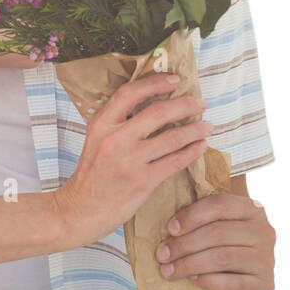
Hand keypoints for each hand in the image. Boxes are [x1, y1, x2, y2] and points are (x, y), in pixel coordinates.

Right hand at [54, 73, 210, 247]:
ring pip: (172, 137)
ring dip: (195, 129)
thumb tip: (152, 105)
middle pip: (158, 112)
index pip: (130, 93)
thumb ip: (119, 122)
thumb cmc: (93, 173)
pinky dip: (192, 152)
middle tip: (200, 102)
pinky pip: (175, 161)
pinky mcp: (143, 181)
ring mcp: (130, 161)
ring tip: (207, 126)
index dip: (155, 83)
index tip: (175, 79)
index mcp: (101, 124)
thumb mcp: (97, 139)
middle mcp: (116, 139)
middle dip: (184, 104)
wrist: (82, 209)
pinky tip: (200, 147)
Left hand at [155, 194, 275, 289]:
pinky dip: (209, 282)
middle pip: (218, 232)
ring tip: (169, 271)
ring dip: (190, 264)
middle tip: (162, 255)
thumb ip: (201, 217)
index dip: (191, 216)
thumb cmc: (224, 249)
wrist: (248, 285)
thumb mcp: (217, 227)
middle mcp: (264, 232)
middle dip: (184, 244)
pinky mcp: (266, 286)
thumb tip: (167, 217)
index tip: (169, 229)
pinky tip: (193, 281)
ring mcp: (268, 260)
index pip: (219, 204)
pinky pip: (234, 283)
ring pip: (223, 257)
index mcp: (252, 209)